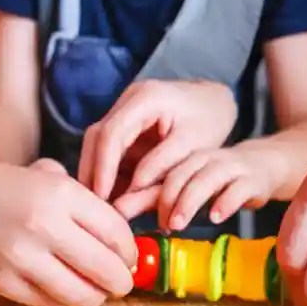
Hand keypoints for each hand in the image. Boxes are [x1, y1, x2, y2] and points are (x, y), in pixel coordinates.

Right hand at [0, 157, 136, 305]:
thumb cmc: (4, 185)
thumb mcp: (49, 176)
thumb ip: (85, 203)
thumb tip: (122, 243)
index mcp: (61, 194)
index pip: (117, 235)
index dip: (130, 253)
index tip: (129, 259)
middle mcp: (44, 225)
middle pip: (106, 270)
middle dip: (121, 282)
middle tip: (120, 283)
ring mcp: (22, 257)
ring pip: (82, 295)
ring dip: (95, 297)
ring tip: (94, 292)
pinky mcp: (3, 282)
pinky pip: (50, 303)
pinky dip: (64, 301)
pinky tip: (64, 291)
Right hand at [77, 80, 237, 200]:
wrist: (214, 102)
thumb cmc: (209, 121)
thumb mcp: (193, 145)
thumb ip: (162, 165)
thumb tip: (131, 189)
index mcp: (146, 98)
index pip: (112, 134)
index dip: (103, 167)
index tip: (101, 197)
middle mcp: (128, 99)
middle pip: (96, 137)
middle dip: (92, 172)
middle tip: (93, 207)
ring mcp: (123, 110)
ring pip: (96, 143)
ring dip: (95, 174)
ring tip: (98, 206)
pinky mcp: (124, 124)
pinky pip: (108, 149)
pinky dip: (107, 172)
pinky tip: (108, 195)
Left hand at [113, 147, 273, 230]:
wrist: (266, 165)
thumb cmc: (216, 181)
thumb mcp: (183, 188)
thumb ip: (153, 198)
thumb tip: (116, 211)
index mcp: (184, 158)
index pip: (157, 169)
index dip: (138, 188)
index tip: (120, 209)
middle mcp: (204, 159)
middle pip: (180, 174)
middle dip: (164, 199)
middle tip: (152, 223)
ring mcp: (230, 168)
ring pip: (206, 180)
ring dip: (189, 202)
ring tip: (177, 224)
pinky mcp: (252, 180)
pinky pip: (238, 189)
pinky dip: (225, 202)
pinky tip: (215, 217)